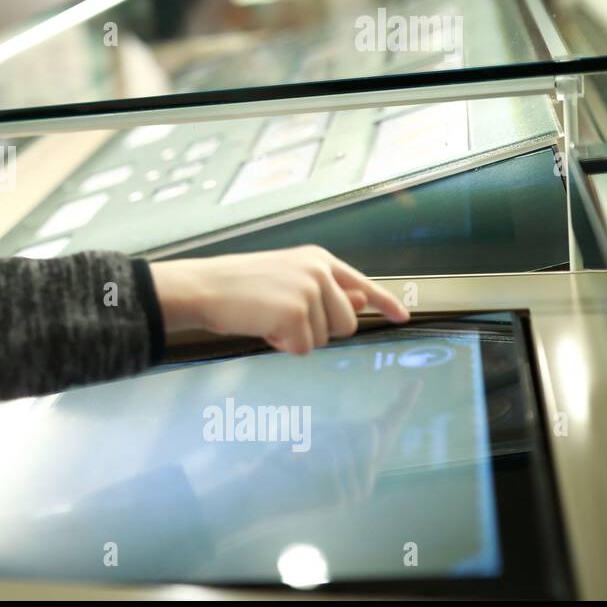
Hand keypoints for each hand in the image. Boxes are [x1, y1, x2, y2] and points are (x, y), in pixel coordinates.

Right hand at [149, 246, 409, 354]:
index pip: (361, 282)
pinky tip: (262, 326)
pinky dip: (282, 345)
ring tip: (267, 317)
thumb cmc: (239, 287)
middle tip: (281, 317)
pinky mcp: (297, 313)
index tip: (402, 317)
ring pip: (326, 337)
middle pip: (347, 322)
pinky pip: (304, 348)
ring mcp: (309, 290)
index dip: (384, 302)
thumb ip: (326, 292)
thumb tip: (360, 301)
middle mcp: (319, 270)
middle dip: (319, 330)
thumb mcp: (287, 283)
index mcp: (317, 258)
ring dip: (297, 338)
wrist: (204, 287)